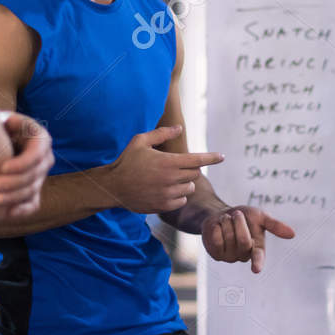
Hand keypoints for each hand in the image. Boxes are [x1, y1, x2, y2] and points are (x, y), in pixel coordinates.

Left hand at [0, 111, 52, 217]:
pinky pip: (33, 204)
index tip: (2, 168)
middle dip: (14, 183)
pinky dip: (22, 210)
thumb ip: (7, 121)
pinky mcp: (33, 191)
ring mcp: (40, 176)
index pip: (37, 154)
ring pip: (32, 191)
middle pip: (34, 175)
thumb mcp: (4, 119)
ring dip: (14, 197)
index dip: (21, 163)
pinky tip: (9, 213)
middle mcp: (45, 159)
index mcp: (41, 139)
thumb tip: (8, 123)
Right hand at [106, 125, 222, 214]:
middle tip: (176, 166)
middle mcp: (171, 179)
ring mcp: (168, 194)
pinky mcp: (164, 206)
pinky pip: (182, 201)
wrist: (113, 187)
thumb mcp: (140, 141)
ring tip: (169, 179)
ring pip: (189, 188)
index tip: (222, 156)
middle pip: (195, 174)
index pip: (198, 160)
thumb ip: (161, 134)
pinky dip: (178, 196)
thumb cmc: (127, 161)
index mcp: (168, 162)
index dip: (212, 157)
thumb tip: (179, 128)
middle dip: (190, 169)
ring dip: (184, 183)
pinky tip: (165, 191)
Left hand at [202, 205, 294, 273]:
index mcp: (258, 248)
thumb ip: (275, 225)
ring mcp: (229, 257)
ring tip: (227, 220)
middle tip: (237, 214)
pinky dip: (217, 227)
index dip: (257, 263)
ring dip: (227, 222)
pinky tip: (218, 227)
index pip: (258, 257)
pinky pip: (216, 240)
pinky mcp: (216, 255)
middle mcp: (244, 256)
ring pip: (228, 238)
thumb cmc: (244, 217)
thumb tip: (293, 234)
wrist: (221, 214)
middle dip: (239, 222)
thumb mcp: (260, 217)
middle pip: (243, 240)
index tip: (256, 269)